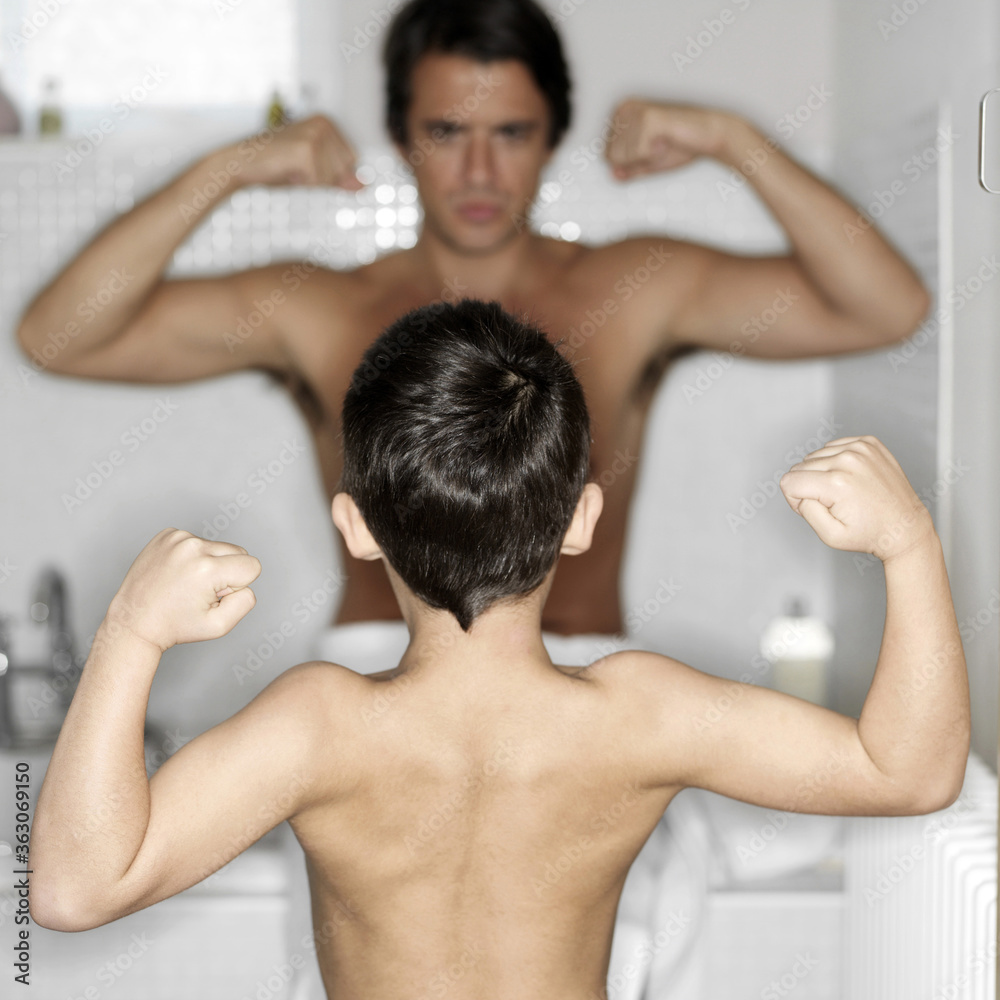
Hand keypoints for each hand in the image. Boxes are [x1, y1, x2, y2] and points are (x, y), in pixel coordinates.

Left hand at [106, 529, 260, 651]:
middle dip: (226, 573)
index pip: (252, 566)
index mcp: (207, 569)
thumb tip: (246, 582)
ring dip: (209, 563)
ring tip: (186, 582)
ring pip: (217, 546)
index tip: (215, 597)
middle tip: (200, 591)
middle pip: (238, 552)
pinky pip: (197, 541)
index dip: (237, 586)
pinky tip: (177, 572)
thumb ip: (245, 602)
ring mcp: (177, 538)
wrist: (134, 620)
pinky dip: (191, 556)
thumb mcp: (219, 627)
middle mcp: (192, 547)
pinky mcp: (167, 534)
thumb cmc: (173, 625)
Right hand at [235, 114, 364, 189]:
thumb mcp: (315, 171)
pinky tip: (287, 172)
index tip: (305, 165)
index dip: (329, 173)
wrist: (243, 163)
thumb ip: (340, 177)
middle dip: (322, 179)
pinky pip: (318, 183)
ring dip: (311, 183)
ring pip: (331, 179)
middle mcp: (324, 124)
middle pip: (344, 170)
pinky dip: (303, 185)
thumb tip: (365, 186)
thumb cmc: (278, 166)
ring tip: (291, 170)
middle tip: (296, 168)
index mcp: (328, 123)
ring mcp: (315, 135)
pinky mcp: (306, 150)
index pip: (350, 162)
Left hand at [604, 100, 731, 179]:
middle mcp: (625, 109)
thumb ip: (628, 169)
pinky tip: (667, 140)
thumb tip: (613, 175)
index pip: (607, 156)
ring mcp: (635, 111)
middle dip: (637, 161)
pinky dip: (654, 155)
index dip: (631, 163)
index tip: (650, 149)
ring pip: (623, 157)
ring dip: (647, 157)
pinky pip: (638, 153)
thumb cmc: (681, 144)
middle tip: (658, 146)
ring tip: (663, 141)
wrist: (709, 135)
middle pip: (612, 157)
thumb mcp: (648, 162)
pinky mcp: (648, 117)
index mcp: (621, 115)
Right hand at [779, 437, 935, 561]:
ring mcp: (861, 448)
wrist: (904, 526)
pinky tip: (850, 477)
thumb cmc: (870, 533)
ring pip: (815, 456)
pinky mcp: (868, 443)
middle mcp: (848, 460)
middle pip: (801, 467)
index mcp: (837, 484)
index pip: (789, 482)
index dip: (795, 500)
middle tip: (831, 503)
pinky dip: (836, 461)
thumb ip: (805, 512)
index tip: (813, 508)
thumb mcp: (830, 536)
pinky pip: (833, 447)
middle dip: (809, 486)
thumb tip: (800, 490)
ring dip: (822, 473)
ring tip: (842, 490)